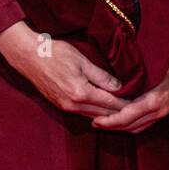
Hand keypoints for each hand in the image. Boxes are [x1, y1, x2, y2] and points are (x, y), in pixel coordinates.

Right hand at [0, 21, 126, 117]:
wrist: (28, 56)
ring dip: (108, 116)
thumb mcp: (82, 61)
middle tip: (136, 111)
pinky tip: (104, 111)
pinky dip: (96, 113)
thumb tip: (119, 86)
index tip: (139, 104)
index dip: (126, 104)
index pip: (110, 103)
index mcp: (81, 93)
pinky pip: (82, 113)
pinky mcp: (60, 105)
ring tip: (124, 113)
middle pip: (103, 114)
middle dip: (120, 113)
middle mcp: (73, 105)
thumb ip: (101, 76)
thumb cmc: (55, 53)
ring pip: (93, 116)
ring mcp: (65, 107)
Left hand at [92, 32, 168, 132]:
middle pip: (131, 126)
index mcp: (154, 100)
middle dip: (112, 126)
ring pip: (138, 127)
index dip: (109, 121)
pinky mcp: (167, 109)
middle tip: (95, 122)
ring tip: (106, 122)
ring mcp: (165, 111)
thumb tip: (110, 86)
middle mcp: (160, 109)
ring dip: (122, 127)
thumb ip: (132, 78)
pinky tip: (122, 118)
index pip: (126, 118)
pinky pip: (146, 123)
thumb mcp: (149, 65)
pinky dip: (132, 124)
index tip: (95, 120)